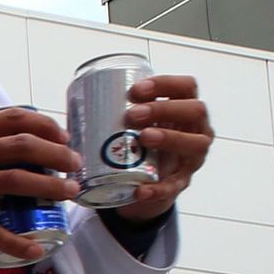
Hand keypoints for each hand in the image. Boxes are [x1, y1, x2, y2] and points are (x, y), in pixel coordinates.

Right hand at [0, 106, 80, 265]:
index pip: (11, 117)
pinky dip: (16, 241)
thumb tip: (8, 140)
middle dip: (58, 154)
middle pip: (21, 146)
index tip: (62, 138)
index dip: (45, 125)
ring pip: (14, 180)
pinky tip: (35, 248)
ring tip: (67, 194)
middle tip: (73, 166)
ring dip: (50, 187)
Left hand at [114, 74, 211, 219]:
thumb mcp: (135, 125)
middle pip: (195, 110)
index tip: (134, 90)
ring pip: (194, 144)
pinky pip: (173, 186)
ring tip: (143, 137)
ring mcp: (192, 157)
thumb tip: (76, 104)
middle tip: (132, 114)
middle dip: (163, 109)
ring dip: (169, 137)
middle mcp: (197, 130)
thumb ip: (116, 113)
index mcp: (185, 109)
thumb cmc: (140, 144)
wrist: (144, 184)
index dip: (165, 83)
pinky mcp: (181, 183)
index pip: (187, 86)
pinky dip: (156, 189)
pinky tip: (140, 190)